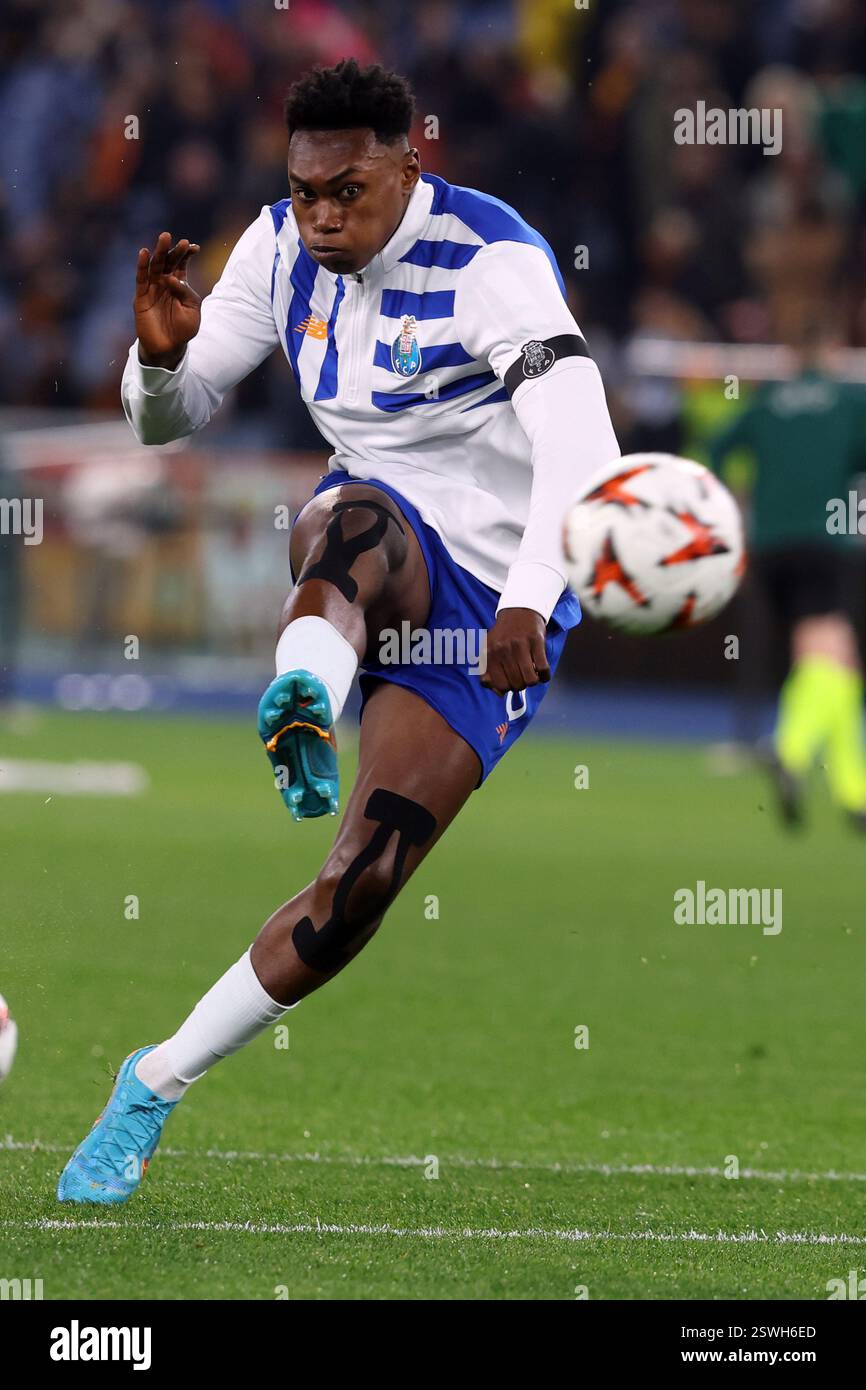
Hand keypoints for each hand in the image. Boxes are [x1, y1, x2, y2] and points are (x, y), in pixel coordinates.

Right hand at [134, 232, 201, 368]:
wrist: (169, 348)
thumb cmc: (183, 330)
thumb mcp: (193, 310)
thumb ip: (187, 293)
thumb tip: (173, 279)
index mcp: (179, 285)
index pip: (182, 264)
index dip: (186, 254)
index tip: (193, 247)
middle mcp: (164, 283)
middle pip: (168, 262)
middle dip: (172, 250)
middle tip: (176, 238)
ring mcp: (152, 288)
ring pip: (154, 266)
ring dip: (159, 252)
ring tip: (164, 238)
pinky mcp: (141, 296)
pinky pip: (141, 278)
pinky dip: (142, 265)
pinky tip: (144, 252)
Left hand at [480, 607, 550, 695]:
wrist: (519, 609)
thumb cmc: (504, 634)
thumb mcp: (489, 650)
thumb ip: (487, 672)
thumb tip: (499, 693)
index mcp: (489, 653)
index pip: (500, 685)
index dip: (508, 689)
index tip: (511, 683)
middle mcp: (503, 649)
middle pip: (516, 684)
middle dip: (522, 685)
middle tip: (523, 677)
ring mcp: (520, 644)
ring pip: (530, 679)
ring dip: (534, 681)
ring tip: (533, 675)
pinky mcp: (536, 640)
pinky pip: (543, 668)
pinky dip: (545, 676)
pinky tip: (542, 673)